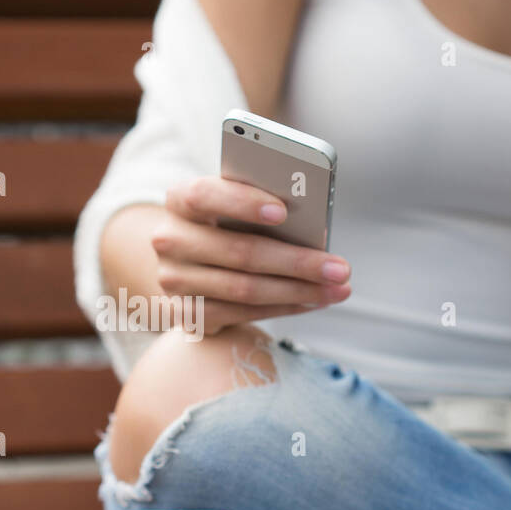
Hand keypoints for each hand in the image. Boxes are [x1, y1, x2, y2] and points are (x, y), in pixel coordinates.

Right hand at [150, 174, 350, 335]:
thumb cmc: (225, 222)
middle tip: (340, 268)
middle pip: (239, 252)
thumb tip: (313, 224)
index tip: (284, 211)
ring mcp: (174, 280)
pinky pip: (241, 314)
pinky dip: (283, 309)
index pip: (205, 195)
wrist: (186, 260)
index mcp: (180, 198)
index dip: (243, 202)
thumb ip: (261, 203)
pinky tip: (312, 302)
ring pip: (245, 289)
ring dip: (298, 291)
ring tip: (337, 289)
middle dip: (296, 262)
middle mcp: (170, 239)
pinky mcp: (185, 313)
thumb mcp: (235, 203)